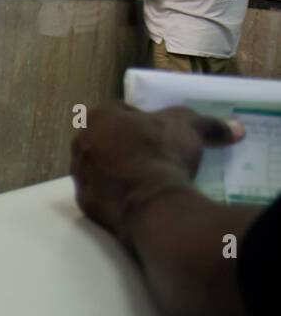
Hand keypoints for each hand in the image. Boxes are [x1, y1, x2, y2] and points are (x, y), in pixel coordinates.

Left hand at [71, 102, 243, 244]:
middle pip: (105, 139)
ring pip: (99, 167)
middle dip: (124, 145)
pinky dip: (115, 196)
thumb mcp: (190, 130)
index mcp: (98, 117)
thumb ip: (208, 124)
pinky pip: (100, 195)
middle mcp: (81, 143)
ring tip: (146, 179)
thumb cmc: (164, 154)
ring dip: (116, 170)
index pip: (119, 112)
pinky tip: (137, 199)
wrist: (152, 203)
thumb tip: (235, 128)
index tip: (158, 134)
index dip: (141, 121)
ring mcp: (79, 174)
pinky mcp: (84, 202)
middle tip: (152, 156)